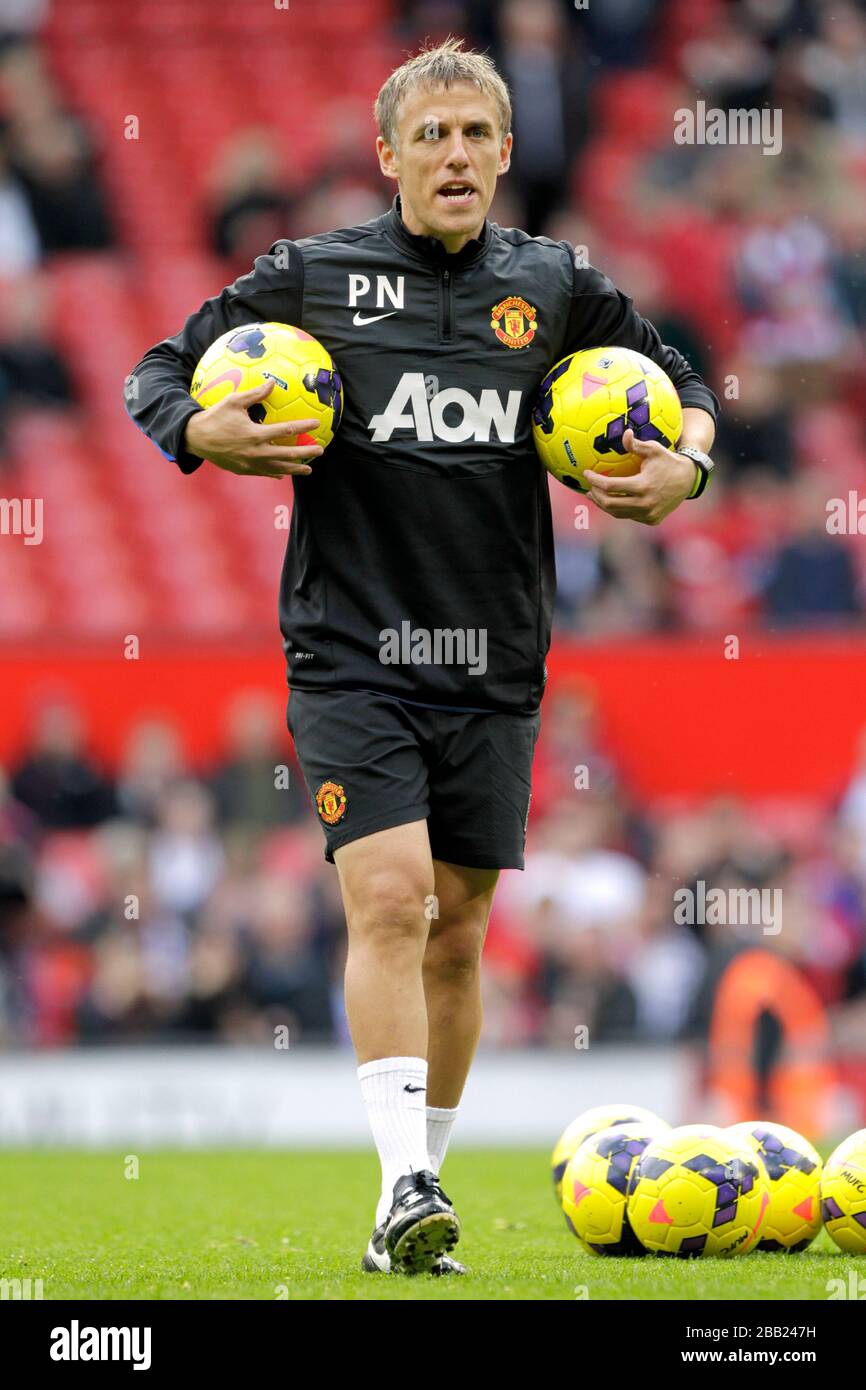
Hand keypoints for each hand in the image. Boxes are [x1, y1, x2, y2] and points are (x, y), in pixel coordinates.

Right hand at [184, 379, 323, 477]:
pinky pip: (264, 473)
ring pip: (278, 468)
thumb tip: (272, 383)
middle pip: (288, 454)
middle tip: (320, 450)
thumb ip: (255, 394)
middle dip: (306, 452)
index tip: (316, 424)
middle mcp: (256, 452)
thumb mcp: (233, 401)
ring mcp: (251, 464)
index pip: (286, 430)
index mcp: (256, 434)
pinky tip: (284, 474)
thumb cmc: (215, 417)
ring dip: (295, 468)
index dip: (303, 426)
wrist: (196, 439)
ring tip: (308, 469)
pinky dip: (276, 473)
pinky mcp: (244, 471)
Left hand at [582, 429, 696, 525]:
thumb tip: (624, 433)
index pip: (610, 486)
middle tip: (589, 487)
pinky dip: (618, 509)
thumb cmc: (669, 461)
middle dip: (596, 495)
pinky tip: (612, 501)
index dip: (595, 480)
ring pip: (617, 513)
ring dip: (604, 504)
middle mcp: (645, 503)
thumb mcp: (654, 450)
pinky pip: (629, 516)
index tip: (586, 473)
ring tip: (595, 495)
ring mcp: (648, 514)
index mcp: (643, 485)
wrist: (689, 479)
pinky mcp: (651, 520)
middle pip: (610, 503)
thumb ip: (636, 445)